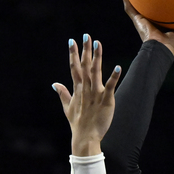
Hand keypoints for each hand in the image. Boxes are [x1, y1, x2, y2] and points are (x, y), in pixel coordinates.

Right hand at [53, 35, 121, 155]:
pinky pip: (110, 86)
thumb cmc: (78, 124)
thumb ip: (62, 94)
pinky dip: (114, 77)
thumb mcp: (68, 108)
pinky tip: (118, 66)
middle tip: (86, 35)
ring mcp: (95, 94)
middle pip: (84, 66)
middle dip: (85, 50)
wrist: (85, 138)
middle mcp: (86, 89)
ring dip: (97, 58)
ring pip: (96, 72)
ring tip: (98, 43)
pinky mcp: (106, 100)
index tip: (72, 40)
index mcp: (77, 89)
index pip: (74, 68)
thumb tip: (55, 83)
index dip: (73, 54)